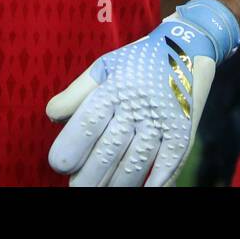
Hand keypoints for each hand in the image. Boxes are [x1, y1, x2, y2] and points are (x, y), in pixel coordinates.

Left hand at [46, 0, 239, 186]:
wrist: (187, 45)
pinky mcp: (183, 130)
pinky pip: (169, 163)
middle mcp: (137, 104)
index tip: (59, 164)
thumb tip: (52, 117)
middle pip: (109, 149)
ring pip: (136, 162)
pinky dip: (155, 182)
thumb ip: (76, 92)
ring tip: (101, 193)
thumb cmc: (136, 60)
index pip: (88, 122)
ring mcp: (162, 120)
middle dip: (90, 175)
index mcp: (114, 88)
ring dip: (117, 183)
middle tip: (75, 188)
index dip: (72, 147)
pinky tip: (143, 191)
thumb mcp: (104, 66)